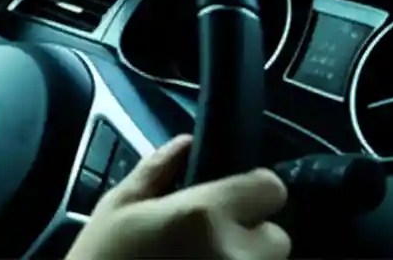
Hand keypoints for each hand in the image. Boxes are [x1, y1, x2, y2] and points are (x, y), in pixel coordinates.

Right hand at [67, 135, 290, 259]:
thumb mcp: (117, 208)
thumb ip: (156, 170)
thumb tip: (183, 144)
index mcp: (203, 215)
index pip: (271, 189)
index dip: (252, 189)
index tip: (233, 196)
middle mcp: (234, 254)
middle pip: (275, 236)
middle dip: (248, 235)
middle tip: (206, 240)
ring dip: (241, 259)